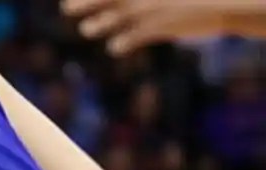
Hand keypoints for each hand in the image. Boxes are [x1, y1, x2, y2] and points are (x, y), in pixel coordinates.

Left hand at [63, 0, 228, 53]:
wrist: (221, 3)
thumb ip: (135, 0)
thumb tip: (119, 6)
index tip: (69, 2)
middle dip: (79, 4)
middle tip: (67, 8)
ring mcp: (142, 11)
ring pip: (103, 22)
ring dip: (94, 26)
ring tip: (89, 28)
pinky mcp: (151, 29)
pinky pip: (122, 42)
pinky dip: (117, 45)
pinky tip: (117, 46)